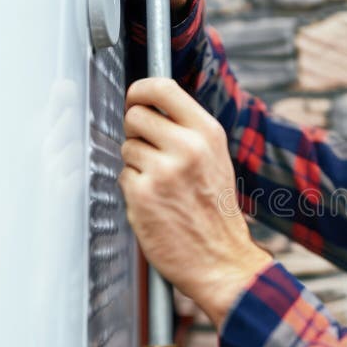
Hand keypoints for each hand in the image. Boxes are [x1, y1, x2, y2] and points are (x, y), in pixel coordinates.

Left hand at [118, 78, 272, 326]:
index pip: (162, 88)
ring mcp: (164, 170)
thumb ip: (187, 131)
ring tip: (162, 185)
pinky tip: (156, 204)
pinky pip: (123, 176)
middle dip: (137, 133)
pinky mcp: (143, 194)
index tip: (136, 99)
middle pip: (135, 115)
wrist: (222, 259)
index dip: (141, 90)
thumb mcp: (215, 159)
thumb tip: (148, 108)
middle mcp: (187, 146)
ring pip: (126, 148)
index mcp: (208, 133)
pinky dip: (134, 189)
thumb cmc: (216, 212)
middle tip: (153, 154)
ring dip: (137, 165)